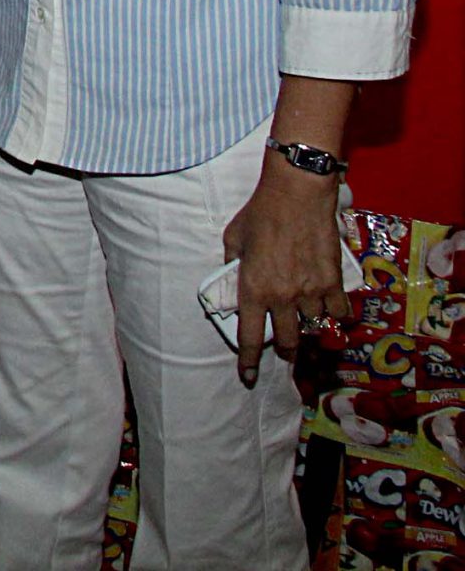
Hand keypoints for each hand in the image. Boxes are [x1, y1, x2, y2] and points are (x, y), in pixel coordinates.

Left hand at [223, 160, 347, 383]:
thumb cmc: (260, 213)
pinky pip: (340, 312)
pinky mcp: (333, 282)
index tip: (248, 377)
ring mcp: (311, 292)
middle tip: (286, 350)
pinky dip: (337, 315)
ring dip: (310, 326)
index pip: (251, 337)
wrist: (297, 194)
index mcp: (253, 289)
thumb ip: (233, 262)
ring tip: (307, 320)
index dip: (249, 361)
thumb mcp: (234, 238)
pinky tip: (333, 311)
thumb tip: (234, 275)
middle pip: (288, 340)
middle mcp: (283, 297)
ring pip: (314, 326)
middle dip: (286, 350)